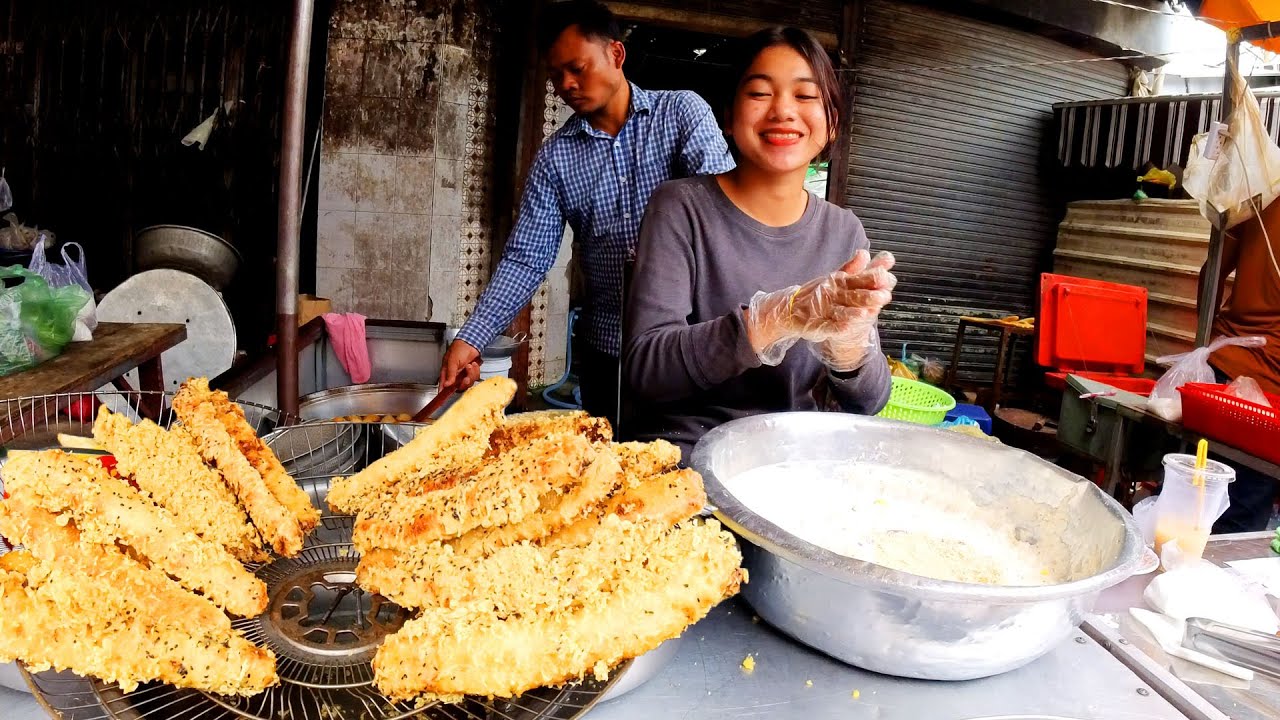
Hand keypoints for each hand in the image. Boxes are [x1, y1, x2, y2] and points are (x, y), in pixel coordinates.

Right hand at [440, 339, 481, 390]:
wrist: (472, 342)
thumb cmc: (459, 348)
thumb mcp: (452, 361)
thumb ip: (450, 373)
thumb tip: (446, 384)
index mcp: (447, 372)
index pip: (444, 384)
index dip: (444, 392)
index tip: (444, 398)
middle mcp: (455, 374)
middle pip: (458, 387)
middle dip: (464, 383)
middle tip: (465, 378)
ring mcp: (464, 374)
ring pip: (468, 382)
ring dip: (471, 374)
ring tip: (470, 365)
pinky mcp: (471, 372)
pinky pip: (475, 377)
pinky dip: (476, 371)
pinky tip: (474, 364)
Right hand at [746, 250, 896, 365]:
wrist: (789, 308)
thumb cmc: (816, 293)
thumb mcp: (834, 278)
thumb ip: (851, 268)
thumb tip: (866, 253)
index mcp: (838, 283)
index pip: (856, 279)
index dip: (871, 278)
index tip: (886, 276)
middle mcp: (832, 295)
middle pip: (852, 295)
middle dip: (867, 296)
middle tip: (884, 295)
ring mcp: (824, 310)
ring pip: (841, 311)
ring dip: (853, 312)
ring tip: (866, 314)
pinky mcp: (818, 325)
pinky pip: (828, 326)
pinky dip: (836, 327)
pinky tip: (846, 328)